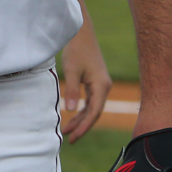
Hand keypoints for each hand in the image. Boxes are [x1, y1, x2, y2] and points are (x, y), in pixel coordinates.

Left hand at [59, 25, 110, 142]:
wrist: (81, 33)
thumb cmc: (77, 50)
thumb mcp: (72, 71)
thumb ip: (71, 91)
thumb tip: (70, 110)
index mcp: (101, 86)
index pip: (94, 112)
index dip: (84, 127)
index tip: (73, 137)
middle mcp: (104, 87)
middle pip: (94, 112)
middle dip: (82, 126)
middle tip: (69, 139)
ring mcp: (100, 84)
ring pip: (91, 107)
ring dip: (80, 119)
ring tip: (67, 130)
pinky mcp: (95, 80)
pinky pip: (90, 100)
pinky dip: (81, 109)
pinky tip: (73, 115)